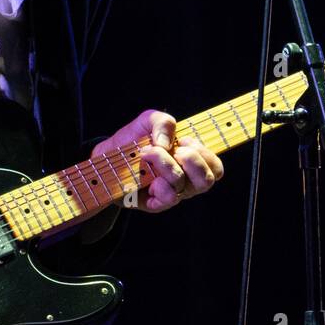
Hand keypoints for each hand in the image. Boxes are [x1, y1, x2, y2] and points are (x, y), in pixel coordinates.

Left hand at [92, 110, 223, 212]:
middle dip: (191, 159)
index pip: (216, 168)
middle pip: (206, 180)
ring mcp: (170, 193)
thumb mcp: (149, 120)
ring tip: (147, 154)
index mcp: (191, 162)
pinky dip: (159, 183)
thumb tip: (166, 143)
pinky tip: (147, 175)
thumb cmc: (134, 138)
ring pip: (183, 185)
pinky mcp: (155, 204)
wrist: (108, 153)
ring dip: (165, 164)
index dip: (206, 154)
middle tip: (172, 149)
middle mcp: (185, 181)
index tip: (185, 140)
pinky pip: (168, 198)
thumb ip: (163, 122)